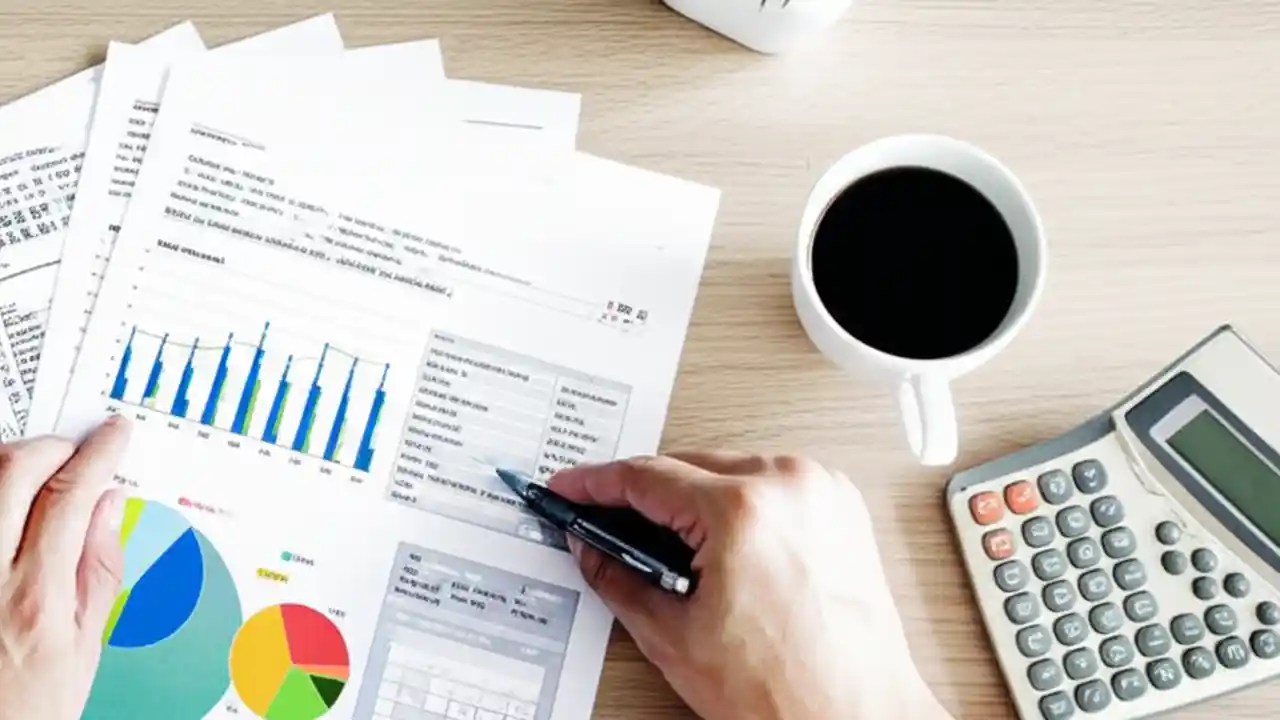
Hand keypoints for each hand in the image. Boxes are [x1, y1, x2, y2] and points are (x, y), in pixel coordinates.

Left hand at [0, 418, 131, 719]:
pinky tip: (8, 506)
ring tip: (38, 478)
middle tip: (75, 451)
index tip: (114, 435)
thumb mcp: (83, 647)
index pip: (69, 496)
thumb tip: (106, 507)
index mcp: (34, 595)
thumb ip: (97, 568)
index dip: (98, 453)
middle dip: (50, 446)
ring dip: (12, 465)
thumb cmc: (26, 710)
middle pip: (12, 471)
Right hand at [551, 453, 950, 719]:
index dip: (595, 484)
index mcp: (743, 510)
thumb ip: (618, 580)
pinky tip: (718, 540)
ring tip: (664, 541)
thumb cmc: (787, 690)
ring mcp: (822, 491)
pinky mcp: (842, 505)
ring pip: (731, 469)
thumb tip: (591, 549)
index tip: (570, 489)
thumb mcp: (675, 637)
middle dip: (643, 494)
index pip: (646, 477)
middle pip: (689, 465)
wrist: (859, 716)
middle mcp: (788, 484)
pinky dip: (740, 503)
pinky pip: (773, 484)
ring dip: (692, 496)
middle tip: (605, 523)